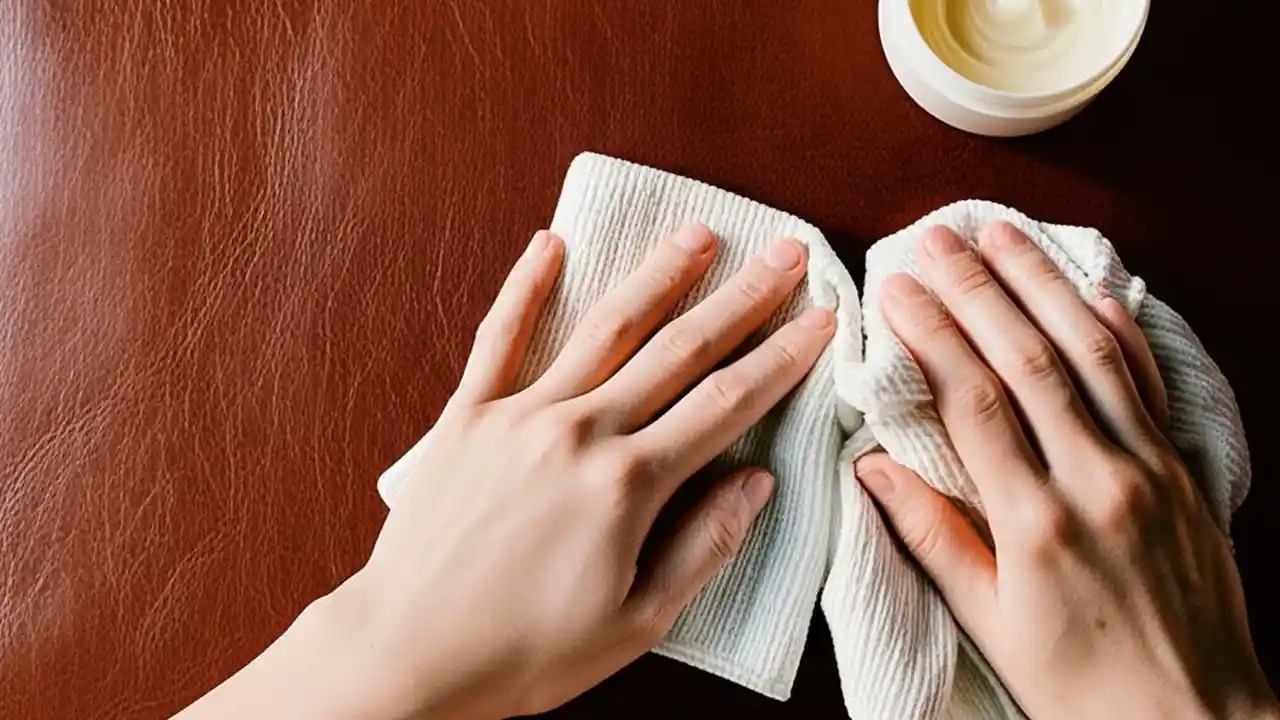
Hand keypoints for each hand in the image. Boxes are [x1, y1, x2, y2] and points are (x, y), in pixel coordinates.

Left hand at [177, 224, 834, 718]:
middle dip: (742, 298)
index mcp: (629, 484)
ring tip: (699, 234)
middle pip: (679, 349)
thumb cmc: (526, 653)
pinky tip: (549, 243)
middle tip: (785, 252)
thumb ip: (703, 546)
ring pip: (605, 327)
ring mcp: (519, 415)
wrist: (407, 652)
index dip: (782, 357)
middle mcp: (579, 431)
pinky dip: (524, 287)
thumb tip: (758, 481)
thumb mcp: (637, 623)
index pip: (727, 402)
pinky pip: (499, 337)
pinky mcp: (465, 416)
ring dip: (658, 276)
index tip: (822, 318)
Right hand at [859, 223, 1276, 718]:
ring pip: (1091, 352)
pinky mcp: (1183, 472)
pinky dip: (1119, 328)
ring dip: (1042, 284)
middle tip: (935, 237)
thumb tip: (870, 467)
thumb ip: (930, 534)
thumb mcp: (987, 619)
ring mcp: (1148, 469)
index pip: (973, 400)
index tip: (897, 288)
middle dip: (976, 288)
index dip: (932, 334)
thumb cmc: (1076, 682)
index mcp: (1035, 521)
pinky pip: (1149, 382)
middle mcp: (1096, 480)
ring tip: (1001, 233)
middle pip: (1029, 359)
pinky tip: (1088, 287)